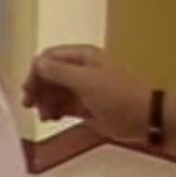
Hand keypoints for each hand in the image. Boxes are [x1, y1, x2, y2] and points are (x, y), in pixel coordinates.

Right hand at [22, 44, 153, 143]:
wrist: (145, 117)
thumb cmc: (117, 95)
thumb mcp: (86, 81)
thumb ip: (59, 72)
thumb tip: (36, 63)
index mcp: (82, 57)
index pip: (48, 58)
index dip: (36, 72)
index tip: (29, 91)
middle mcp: (80, 70)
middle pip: (49, 75)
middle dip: (38, 89)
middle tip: (30, 106)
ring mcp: (83, 89)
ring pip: (54, 92)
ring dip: (45, 102)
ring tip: (45, 116)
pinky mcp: (86, 108)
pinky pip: (63, 106)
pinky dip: (55, 111)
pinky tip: (52, 119)